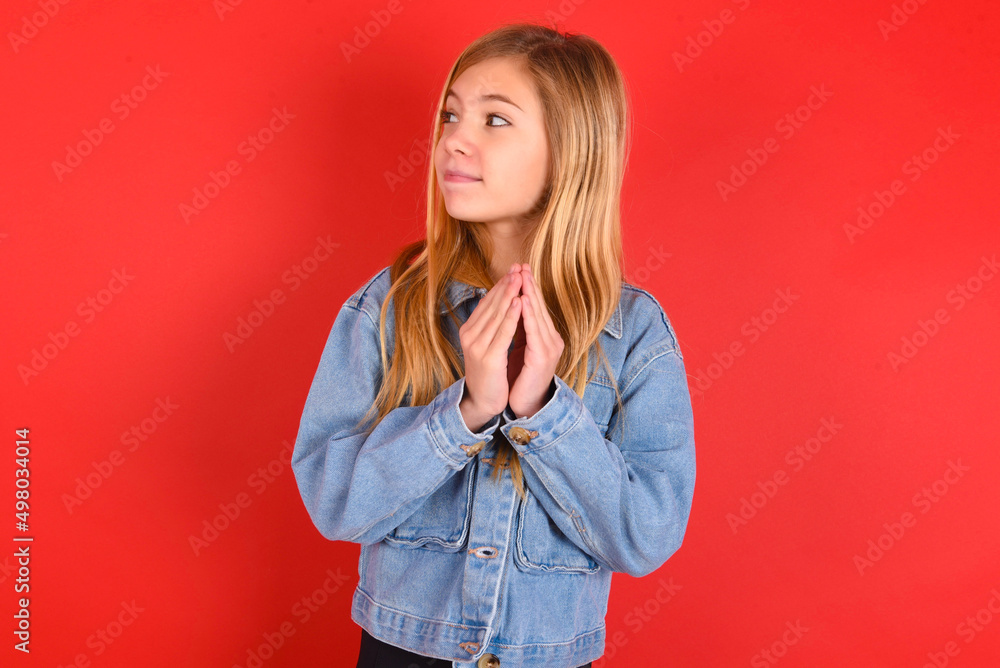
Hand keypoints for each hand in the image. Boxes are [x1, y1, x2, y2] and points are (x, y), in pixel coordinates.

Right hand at [458, 264, 522, 428]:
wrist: (483, 402)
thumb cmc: (489, 374)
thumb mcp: (488, 345)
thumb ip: (492, 325)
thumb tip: (501, 303)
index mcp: (470, 330)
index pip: (487, 302)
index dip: (501, 285)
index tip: (515, 269)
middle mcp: (470, 335)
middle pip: (491, 304)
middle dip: (506, 284)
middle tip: (519, 266)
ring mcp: (478, 346)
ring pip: (497, 314)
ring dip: (509, 294)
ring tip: (520, 277)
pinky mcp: (489, 358)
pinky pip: (503, 332)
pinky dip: (512, 315)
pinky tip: (520, 302)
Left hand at [507, 264, 564, 418]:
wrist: (526, 404)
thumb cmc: (521, 377)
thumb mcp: (520, 347)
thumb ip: (519, 328)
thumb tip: (511, 306)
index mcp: (544, 335)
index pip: (535, 306)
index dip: (528, 286)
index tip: (519, 268)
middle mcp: (551, 338)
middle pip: (538, 306)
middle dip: (529, 284)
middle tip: (521, 264)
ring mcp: (549, 347)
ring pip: (537, 315)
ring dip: (529, 294)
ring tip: (522, 276)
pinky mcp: (542, 357)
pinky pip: (534, 331)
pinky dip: (528, 315)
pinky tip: (522, 301)